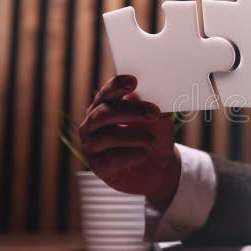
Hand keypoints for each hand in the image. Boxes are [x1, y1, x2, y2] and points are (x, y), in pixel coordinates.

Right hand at [79, 75, 179, 204]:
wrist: (158, 169)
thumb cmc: (155, 138)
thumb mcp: (159, 120)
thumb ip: (151, 106)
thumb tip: (142, 94)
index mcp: (106, 106)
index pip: (107, 93)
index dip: (117, 86)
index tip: (133, 82)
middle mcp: (93, 124)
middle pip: (105, 113)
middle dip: (131, 111)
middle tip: (154, 113)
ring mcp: (92, 145)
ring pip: (108, 137)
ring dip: (135, 137)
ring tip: (152, 141)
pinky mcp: (98, 166)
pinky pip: (111, 159)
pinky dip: (132, 155)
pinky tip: (143, 153)